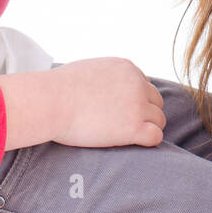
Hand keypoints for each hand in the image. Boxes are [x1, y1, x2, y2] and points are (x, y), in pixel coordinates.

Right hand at [48, 58, 165, 147]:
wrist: (52, 101)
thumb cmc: (60, 88)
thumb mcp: (90, 70)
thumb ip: (106, 77)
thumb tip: (105, 90)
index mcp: (127, 68)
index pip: (144, 85)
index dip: (135, 100)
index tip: (121, 111)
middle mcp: (137, 84)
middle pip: (156, 101)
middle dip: (145, 112)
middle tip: (126, 125)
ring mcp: (137, 105)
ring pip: (159, 119)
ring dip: (147, 127)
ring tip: (128, 136)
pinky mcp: (134, 127)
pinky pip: (156, 136)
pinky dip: (149, 141)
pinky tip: (135, 144)